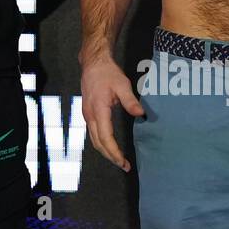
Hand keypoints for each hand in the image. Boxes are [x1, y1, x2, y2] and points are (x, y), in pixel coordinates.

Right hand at [80, 46, 143, 171]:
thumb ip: (131, 101)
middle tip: (124, 166)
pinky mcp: (88, 113)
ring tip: (118, 160)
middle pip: (98, 143)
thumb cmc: (107, 73)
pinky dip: (102, 143)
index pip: (105, 137)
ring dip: (105, 152)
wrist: (93, 63)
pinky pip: (93, 134)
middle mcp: (90, 115)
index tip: (123, 162)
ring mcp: (87, 115)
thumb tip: (142, 115)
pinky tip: (109, 146)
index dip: (114, 152)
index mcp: (98, 110)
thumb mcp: (122, 84)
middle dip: (110, 156)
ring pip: (94, 140)